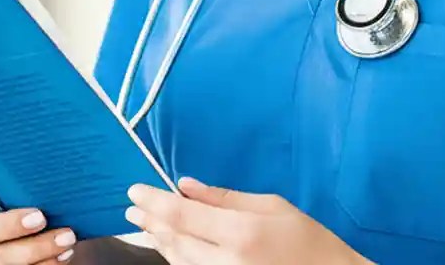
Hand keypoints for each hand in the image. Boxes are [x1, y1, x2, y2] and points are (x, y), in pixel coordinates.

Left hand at [124, 177, 370, 264]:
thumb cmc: (311, 243)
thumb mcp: (275, 207)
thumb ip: (226, 198)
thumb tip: (186, 187)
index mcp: (241, 233)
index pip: (182, 215)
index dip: (153, 202)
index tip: (134, 190)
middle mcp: (226, 263)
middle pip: (174, 241)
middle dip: (151, 222)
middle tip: (133, 208)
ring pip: (178, 262)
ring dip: (159, 241)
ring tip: (147, 224)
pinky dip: (176, 259)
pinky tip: (170, 247)